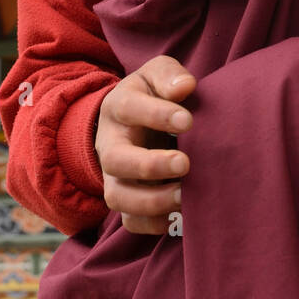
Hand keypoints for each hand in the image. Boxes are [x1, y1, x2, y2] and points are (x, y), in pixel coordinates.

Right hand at [95, 55, 196, 233]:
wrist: (132, 121)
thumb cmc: (153, 94)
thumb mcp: (157, 74)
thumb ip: (168, 75)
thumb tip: (184, 86)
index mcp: (118, 107)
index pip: (130, 109)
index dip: (158, 115)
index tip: (188, 121)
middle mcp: (110, 144)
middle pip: (117, 160)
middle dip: (150, 165)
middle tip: (185, 163)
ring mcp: (114, 176)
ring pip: (118, 196)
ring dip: (152, 201)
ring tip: (185, 197)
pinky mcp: (126, 199)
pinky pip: (131, 221)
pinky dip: (154, 224)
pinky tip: (181, 216)